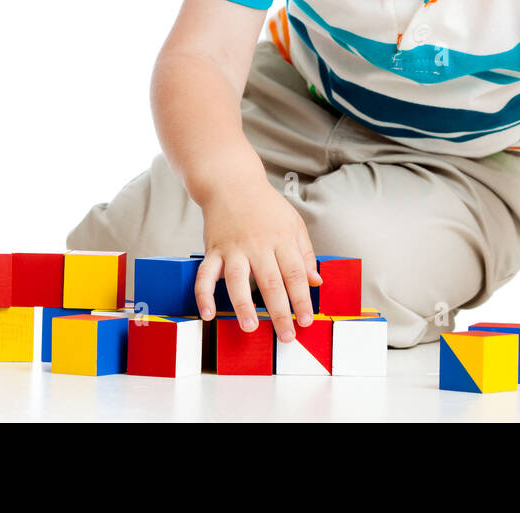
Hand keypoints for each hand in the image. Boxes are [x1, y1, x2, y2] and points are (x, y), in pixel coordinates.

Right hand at [194, 168, 322, 345]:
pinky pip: (206, 275)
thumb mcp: (293, 224)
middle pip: (271, 282)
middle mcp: (258, 245)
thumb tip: (316, 281)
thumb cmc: (266, 206)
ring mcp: (233, 248)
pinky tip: (207, 314)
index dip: (302, 299)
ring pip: (238, 281)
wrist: (231, 183)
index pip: (295, 273)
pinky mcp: (213, 250)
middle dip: (280, 312)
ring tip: (251, 327)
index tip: (307, 320)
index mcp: (281, 239)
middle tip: (286, 336)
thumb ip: (305, 253)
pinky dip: (204, 295)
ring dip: (244, 306)